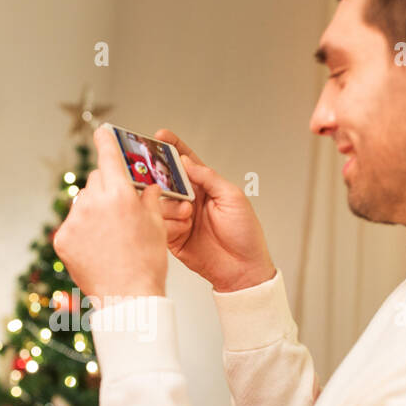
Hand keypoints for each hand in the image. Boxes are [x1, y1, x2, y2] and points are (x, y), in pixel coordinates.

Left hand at [52, 125, 168, 299]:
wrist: (128, 298)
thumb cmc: (147, 262)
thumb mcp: (157, 224)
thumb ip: (148, 197)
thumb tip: (145, 185)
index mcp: (119, 194)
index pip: (108, 155)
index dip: (106, 140)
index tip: (101, 131)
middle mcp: (92, 202)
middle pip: (96, 180)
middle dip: (108, 187)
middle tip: (120, 207)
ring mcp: (74, 221)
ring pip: (83, 202)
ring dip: (94, 209)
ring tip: (110, 235)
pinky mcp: (62, 239)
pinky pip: (73, 224)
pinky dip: (82, 230)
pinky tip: (97, 246)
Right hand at [153, 128, 275, 292]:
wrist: (242, 269)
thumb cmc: (245, 233)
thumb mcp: (233, 197)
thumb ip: (208, 177)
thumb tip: (186, 162)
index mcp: (206, 186)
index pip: (185, 161)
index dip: (172, 147)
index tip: (160, 136)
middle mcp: (190, 200)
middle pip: (166, 181)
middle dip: (164, 181)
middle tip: (165, 184)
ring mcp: (179, 218)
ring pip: (160, 203)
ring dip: (172, 208)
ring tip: (188, 217)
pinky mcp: (172, 237)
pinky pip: (160, 225)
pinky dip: (170, 226)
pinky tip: (183, 231)